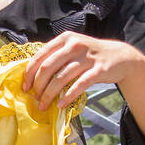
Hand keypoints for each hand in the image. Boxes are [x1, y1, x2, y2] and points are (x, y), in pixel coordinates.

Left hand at [22, 32, 141, 109]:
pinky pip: (79, 85)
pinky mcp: (98, 70)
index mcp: (64, 39)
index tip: (25, 87)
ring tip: (44, 105)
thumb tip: (31, 74)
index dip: (30, 74)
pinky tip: (61, 104)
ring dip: (49, 95)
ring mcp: (87, 57)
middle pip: (48, 68)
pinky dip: (67, 96)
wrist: (119, 57)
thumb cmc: (89, 56)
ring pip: (61, 78)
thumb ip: (54, 56)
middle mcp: (74, 45)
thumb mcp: (72, 48)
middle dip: (38, 86)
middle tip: (36, 99)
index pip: (40, 56)